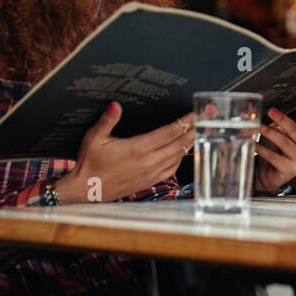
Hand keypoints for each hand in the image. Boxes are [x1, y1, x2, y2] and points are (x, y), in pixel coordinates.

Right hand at [57, 103, 194, 202]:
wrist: (87, 190)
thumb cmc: (90, 163)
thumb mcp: (94, 138)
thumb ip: (107, 120)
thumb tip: (115, 105)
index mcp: (138, 149)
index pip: (169, 133)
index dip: (185, 122)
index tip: (197, 112)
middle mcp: (148, 162)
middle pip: (179, 143)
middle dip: (195, 128)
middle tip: (208, 116)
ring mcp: (151, 173)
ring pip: (179, 156)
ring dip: (190, 142)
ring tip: (201, 129)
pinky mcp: (150, 180)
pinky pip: (172, 168)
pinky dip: (181, 157)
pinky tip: (185, 150)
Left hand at [252, 96, 295, 193]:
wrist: (268, 175)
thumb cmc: (273, 151)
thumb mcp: (274, 133)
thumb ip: (271, 122)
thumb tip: (253, 111)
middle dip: (283, 119)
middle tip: (270, 111)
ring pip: (285, 143)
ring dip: (270, 133)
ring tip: (259, 127)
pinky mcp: (290, 170)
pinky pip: (275, 158)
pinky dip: (264, 150)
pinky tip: (255, 145)